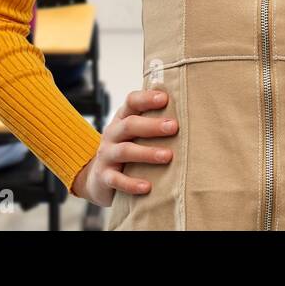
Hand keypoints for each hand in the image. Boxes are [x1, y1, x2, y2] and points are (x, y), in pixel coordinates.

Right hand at [69, 88, 176, 205]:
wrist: (97, 177)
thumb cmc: (126, 151)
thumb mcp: (134, 134)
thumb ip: (152, 123)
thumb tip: (187, 114)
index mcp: (122, 120)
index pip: (131, 102)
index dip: (146, 99)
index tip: (165, 99)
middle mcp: (112, 134)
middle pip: (130, 125)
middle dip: (152, 126)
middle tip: (174, 127)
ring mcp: (106, 155)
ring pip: (125, 151)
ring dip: (147, 153)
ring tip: (168, 156)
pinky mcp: (104, 177)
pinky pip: (117, 180)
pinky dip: (131, 183)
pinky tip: (147, 186)